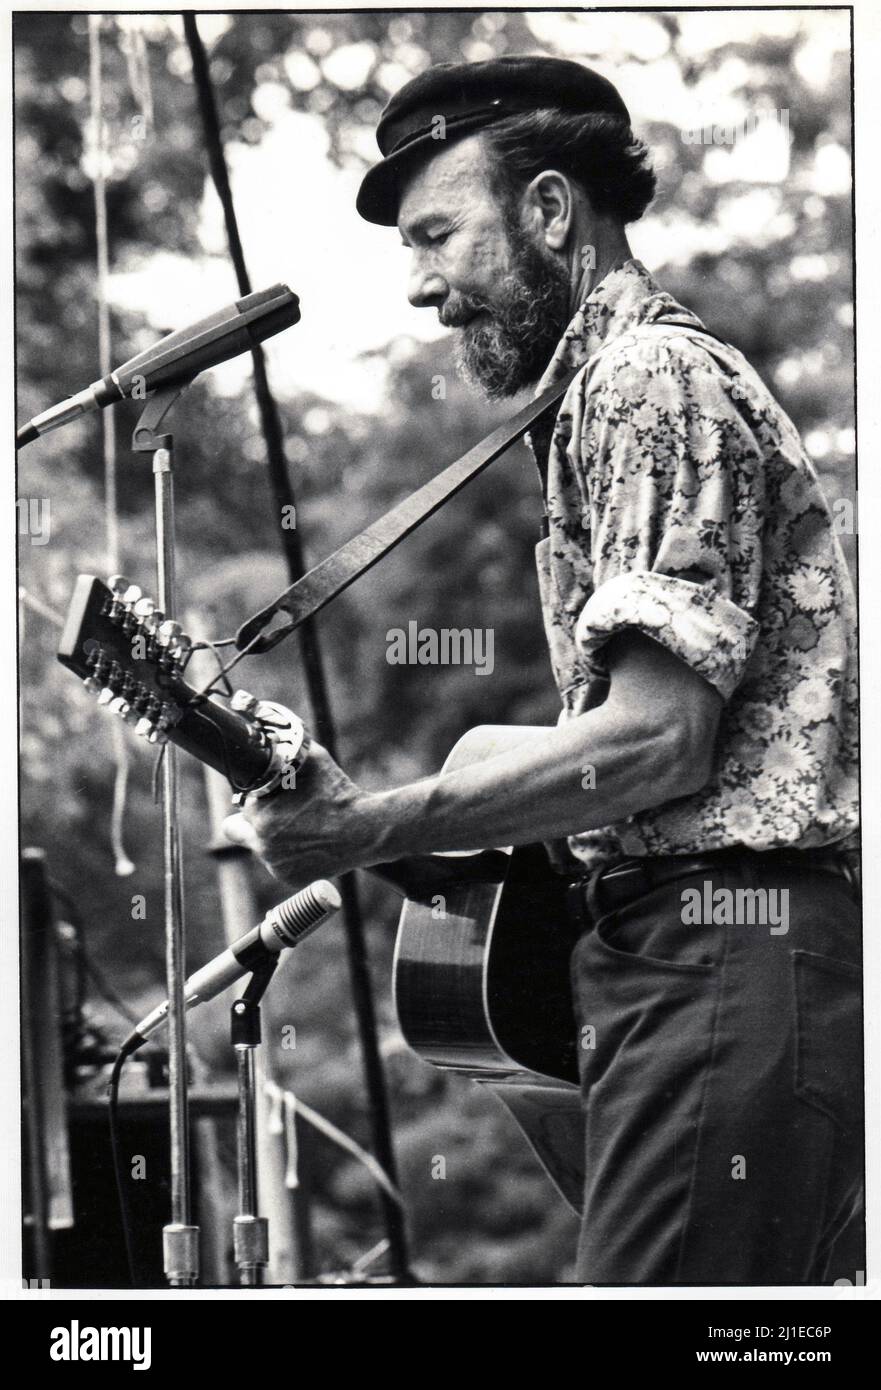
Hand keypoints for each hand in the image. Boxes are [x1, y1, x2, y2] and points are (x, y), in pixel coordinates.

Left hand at [222, 741, 379, 890]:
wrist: (366, 830)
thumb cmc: (338, 793)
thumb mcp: (311, 760)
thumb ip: (285, 749)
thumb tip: (269, 729)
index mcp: (259, 818)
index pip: (240, 807)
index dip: (253, 800)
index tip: (267, 798)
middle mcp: (262, 846)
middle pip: (240, 831)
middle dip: (253, 821)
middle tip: (277, 814)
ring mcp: (276, 866)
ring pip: (262, 848)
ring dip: (273, 839)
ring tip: (302, 827)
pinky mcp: (291, 879)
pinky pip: (280, 864)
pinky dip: (290, 856)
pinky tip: (309, 843)